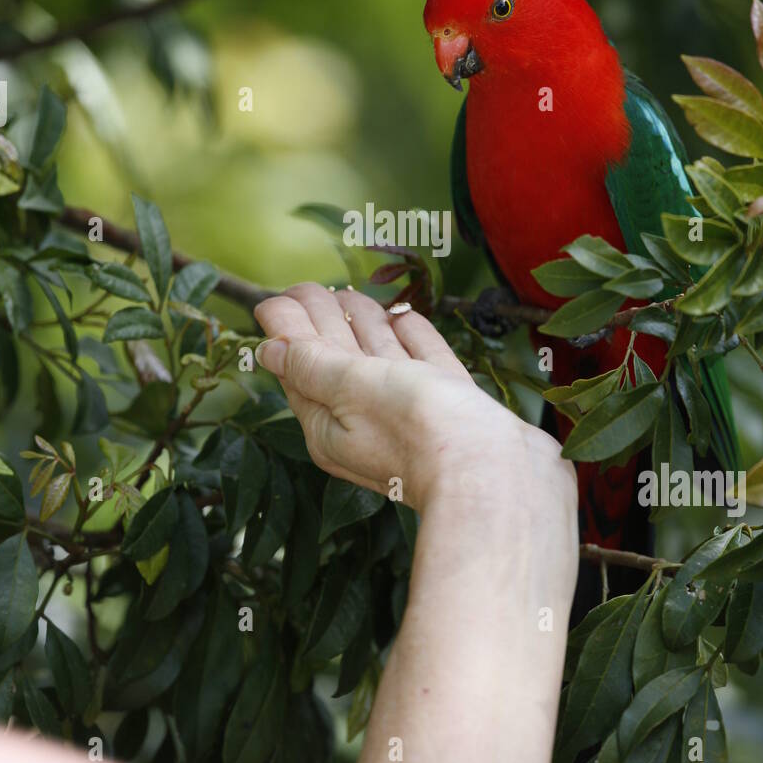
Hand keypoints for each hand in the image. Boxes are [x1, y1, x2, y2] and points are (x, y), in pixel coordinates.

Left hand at [254, 283, 574, 515]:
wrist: (496, 474)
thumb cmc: (418, 430)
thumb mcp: (351, 388)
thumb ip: (310, 362)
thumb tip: (266, 348)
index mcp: (330, 425)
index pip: (300, 369)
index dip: (288, 331)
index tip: (278, 297)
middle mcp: (367, 421)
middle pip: (337, 362)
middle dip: (323, 322)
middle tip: (313, 287)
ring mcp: (413, 414)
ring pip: (381, 360)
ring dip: (365, 326)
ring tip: (354, 295)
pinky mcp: (452, 407)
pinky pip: (424, 365)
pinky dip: (413, 340)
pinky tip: (408, 319)